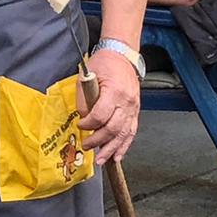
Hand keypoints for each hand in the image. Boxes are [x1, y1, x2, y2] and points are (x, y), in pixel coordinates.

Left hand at [79, 49, 139, 165]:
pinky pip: (131, 132)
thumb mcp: (87, 76)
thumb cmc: (104, 64)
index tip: (80, 125)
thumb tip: (84, 119)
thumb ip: (84, 100)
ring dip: (112, 149)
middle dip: (98, 140)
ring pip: (124, 134)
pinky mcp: (135, 111)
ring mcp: (133, 108)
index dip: (88, 124)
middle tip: (87, 145)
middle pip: (113, 128)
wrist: (122, 56)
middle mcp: (127, 101)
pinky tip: (117, 155)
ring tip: (102, 160)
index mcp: (115, 91)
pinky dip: (124, 145)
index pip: (101, 115)